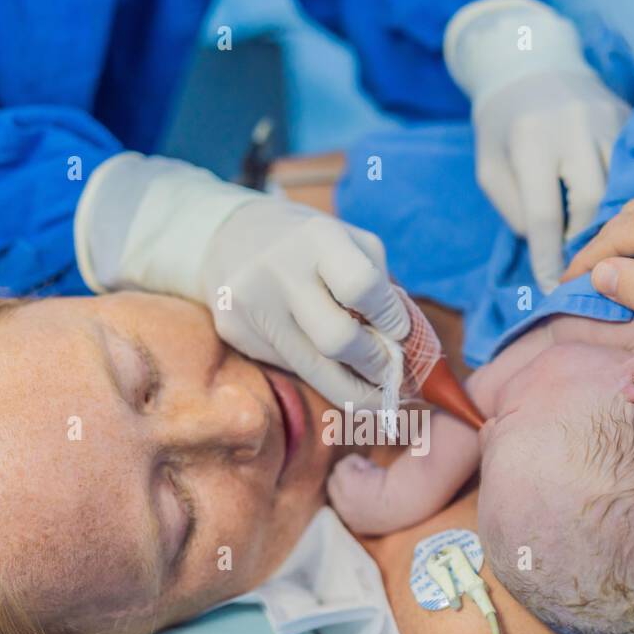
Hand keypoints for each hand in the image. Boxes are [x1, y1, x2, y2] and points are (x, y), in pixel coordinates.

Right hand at [74, 153, 408, 409]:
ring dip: (353, 389)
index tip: (400, 333)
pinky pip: (289, 367)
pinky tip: (326, 365)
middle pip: (338, 340)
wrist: (228, 237)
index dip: (390, 319)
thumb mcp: (347, 242)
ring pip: (313, 370)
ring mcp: (250, 304)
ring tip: (375, 395)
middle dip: (374, 365)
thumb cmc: (306, 245)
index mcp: (316, 238)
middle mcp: (278, 270)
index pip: (362, 287)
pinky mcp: (233, 331)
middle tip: (390, 372)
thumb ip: (379, 287)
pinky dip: (316, 373)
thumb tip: (405, 347)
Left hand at [474, 70, 628, 292]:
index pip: (544, 215)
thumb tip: (550, 249)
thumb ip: (516, 210)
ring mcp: (607, 119)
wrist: (531, 65)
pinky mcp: (627, 117)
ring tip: (602, 248)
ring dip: (610, 224)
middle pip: (591, 205)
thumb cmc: (502, 127)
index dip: (549, 258)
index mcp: (531, 142)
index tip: (552, 288)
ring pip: (620, 189)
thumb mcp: (491, 169)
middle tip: (578, 268)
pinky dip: (627, 198)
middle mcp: (574, 128)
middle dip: (584, 243)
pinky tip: (621, 217)